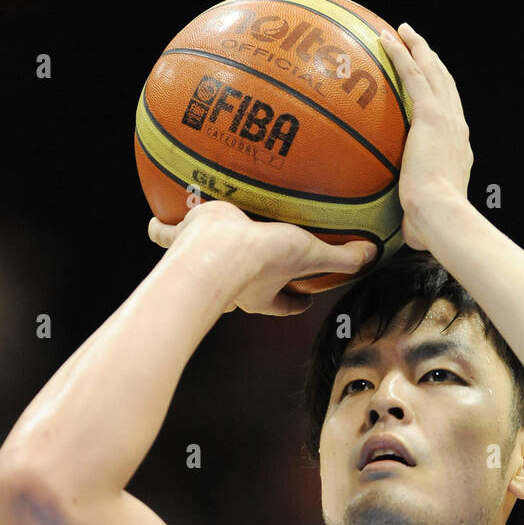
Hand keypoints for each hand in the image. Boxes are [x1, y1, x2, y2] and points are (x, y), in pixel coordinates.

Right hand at [148, 200, 376, 315]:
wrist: (217, 252)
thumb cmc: (261, 259)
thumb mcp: (308, 255)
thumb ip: (339, 258)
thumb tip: (371, 256)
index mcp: (262, 292)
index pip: (283, 304)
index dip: (294, 302)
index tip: (304, 297)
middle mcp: (232, 284)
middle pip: (242, 290)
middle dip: (247, 283)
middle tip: (251, 266)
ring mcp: (204, 264)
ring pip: (206, 266)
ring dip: (203, 258)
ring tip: (197, 240)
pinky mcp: (180, 241)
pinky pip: (165, 236)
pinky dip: (159, 230)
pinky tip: (152, 220)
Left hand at [379, 23, 472, 250]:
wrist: (443, 216)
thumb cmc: (433, 227)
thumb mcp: (422, 218)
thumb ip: (412, 218)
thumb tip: (398, 237)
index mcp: (458, 148)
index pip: (450, 113)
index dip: (441, 94)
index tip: (430, 83)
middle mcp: (457, 127)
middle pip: (445, 84)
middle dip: (431, 61)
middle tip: (416, 44)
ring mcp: (446, 118)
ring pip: (432, 71)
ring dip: (417, 48)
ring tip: (401, 31)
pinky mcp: (430, 114)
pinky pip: (412, 74)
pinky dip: (401, 53)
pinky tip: (385, 38)